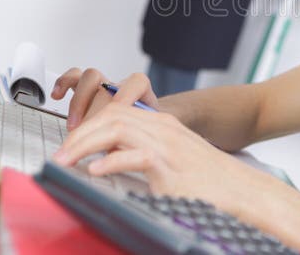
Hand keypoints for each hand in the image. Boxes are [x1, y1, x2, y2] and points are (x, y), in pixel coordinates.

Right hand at [51, 68, 158, 130]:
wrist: (140, 127)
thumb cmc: (142, 131)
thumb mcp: (145, 135)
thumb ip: (135, 139)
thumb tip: (115, 154)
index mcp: (141, 92)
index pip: (137, 83)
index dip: (125, 98)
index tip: (115, 121)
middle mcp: (120, 87)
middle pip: (107, 90)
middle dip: (94, 115)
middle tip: (88, 139)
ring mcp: (103, 85)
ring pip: (90, 78)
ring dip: (79, 103)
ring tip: (73, 126)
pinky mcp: (87, 89)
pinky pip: (73, 77)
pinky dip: (63, 84)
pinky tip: (57, 96)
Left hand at [52, 102, 265, 215]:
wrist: (240, 189)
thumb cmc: (208, 180)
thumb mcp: (173, 158)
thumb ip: (144, 151)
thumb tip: (108, 160)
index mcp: (162, 124)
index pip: (116, 110)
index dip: (88, 124)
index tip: (69, 145)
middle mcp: (163, 128)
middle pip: (112, 115)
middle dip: (79, 134)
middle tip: (59, 155)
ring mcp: (167, 145)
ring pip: (117, 129)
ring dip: (85, 145)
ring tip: (66, 163)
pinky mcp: (170, 166)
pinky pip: (136, 156)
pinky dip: (111, 162)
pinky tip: (95, 171)